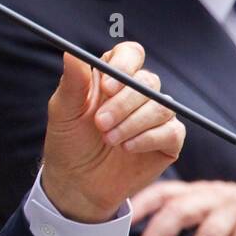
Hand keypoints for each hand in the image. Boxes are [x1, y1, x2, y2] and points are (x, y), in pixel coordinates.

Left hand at [40, 42, 185, 222]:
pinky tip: (127, 148)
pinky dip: (148, 139)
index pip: (130, 54)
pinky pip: (172, 131)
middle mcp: (137, 93)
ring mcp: (154, 116)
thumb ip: (72, 82)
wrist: (77, 183)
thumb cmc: (69, 143)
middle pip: (147, 81)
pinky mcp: (168, 141)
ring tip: (109, 140)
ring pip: (161, 106)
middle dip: (123, 104)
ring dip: (133, 123)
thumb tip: (70, 52)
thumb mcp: (63, 112)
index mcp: (112, 78)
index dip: (124, 65)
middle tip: (100, 123)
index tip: (107, 87)